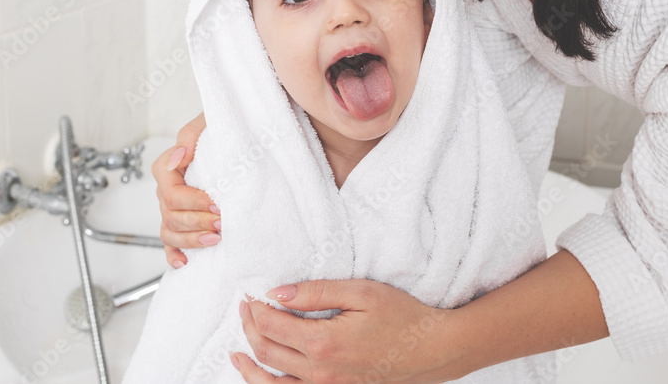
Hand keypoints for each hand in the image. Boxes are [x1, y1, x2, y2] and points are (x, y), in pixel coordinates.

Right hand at [151, 113, 219, 267]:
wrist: (233, 137)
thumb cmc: (219, 130)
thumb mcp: (207, 123)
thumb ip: (190, 136)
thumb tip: (179, 156)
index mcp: (168, 166)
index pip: (170, 192)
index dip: (192, 202)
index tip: (216, 203)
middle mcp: (166, 189)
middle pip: (171, 215)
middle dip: (197, 222)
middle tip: (223, 223)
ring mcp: (172, 208)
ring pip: (169, 231)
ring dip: (191, 239)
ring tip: (215, 239)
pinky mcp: (181, 221)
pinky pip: (170, 243)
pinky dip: (174, 255)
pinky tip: (185, 262)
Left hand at [231, 279, 457, 383]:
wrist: (431, 349)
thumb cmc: (400, 317)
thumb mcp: (360, 292)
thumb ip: (315, 293)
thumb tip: (278, 293)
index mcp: (323, 342)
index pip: (272, 325)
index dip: (256, 308)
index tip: (251, 294)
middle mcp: (320, 371)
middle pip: (266, 352)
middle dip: (250, 328)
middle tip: (245, 309)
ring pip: (272, 382)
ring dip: (250, 366)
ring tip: (236, 352)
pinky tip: (263, 377)